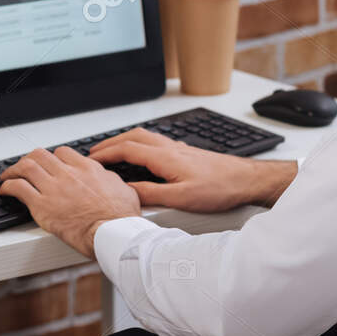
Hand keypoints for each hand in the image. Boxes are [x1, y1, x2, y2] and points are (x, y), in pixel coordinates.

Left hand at [0, 146, 141, 257]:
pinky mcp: (41, 205)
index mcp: (87, 168)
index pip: (62, 153)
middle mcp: (68, 174)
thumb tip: (108, 179)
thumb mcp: (123, 189)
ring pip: (25, 167)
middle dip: (29, 159)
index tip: (48, 164)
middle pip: (40, 155)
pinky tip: (4, 190)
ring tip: (8, 176)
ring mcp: (53, 188)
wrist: (112, 233)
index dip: (52, 158)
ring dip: (13, 169)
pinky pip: (18, 188)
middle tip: (24, 167)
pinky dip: (7, 186)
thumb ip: (110, 180)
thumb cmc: (120, 217)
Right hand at [86, 127, 295, 212]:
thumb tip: (129, 193)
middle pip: (132, 137)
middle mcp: (170, 147)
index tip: (91, 159)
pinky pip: (155, 141)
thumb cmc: (220, 188)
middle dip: (110, 142)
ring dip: (124, 141)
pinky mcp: (186, 152)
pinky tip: (142, 153)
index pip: (127, 150)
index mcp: (165, 157)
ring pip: (144, 137)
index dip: (106, 153)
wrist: (246, 180)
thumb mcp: (182, 198)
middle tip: (94, 151)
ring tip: (112, 150)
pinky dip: (139, 144)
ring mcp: (178, 147)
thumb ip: (153, 194)